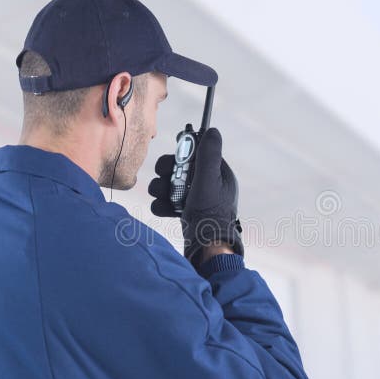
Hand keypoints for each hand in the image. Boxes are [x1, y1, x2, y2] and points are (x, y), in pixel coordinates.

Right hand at [148, 128, 243, 267]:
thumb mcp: (209, 180)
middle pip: (179, 168)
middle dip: (167, 173)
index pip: (197, 153)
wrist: (206, 248)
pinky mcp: (186, 213)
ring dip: (161, 189)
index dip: (182, 153)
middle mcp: (208, 185)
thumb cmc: (211, 213)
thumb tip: (213, 130)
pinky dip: (163, 205)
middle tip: (164, 178)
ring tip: (163, 197)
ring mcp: (196, 200)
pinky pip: (167, 202)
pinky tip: (165, 210)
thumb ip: (209, 155)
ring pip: (170, 185)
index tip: (173, 158)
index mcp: (218, 174)